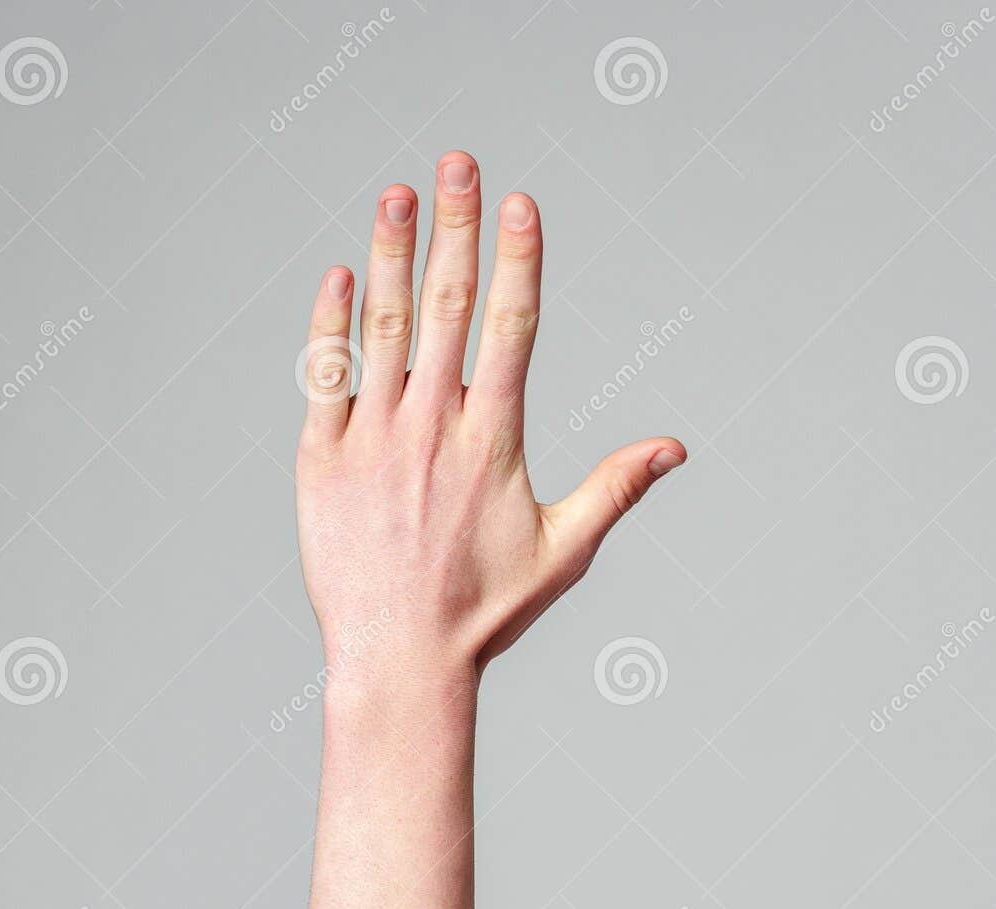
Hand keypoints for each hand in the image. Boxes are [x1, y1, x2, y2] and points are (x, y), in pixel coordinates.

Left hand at [295, 150, 684, 691]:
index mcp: (492, 440)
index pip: (511, 327)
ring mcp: (372, 440)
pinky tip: (339, 276)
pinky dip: (330, 324)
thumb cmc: (483, 613)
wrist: (399, 660)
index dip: (517, 258)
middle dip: (455, 227)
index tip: (518, 202)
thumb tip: (675, 448)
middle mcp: (432, 426)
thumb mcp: (562, 553)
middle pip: (447, 306)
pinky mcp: (320, 462)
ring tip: (397, 193)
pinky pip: (324, 377)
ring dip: (389, 252)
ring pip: (382, 327)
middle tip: (457, 161)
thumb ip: (615, 489)